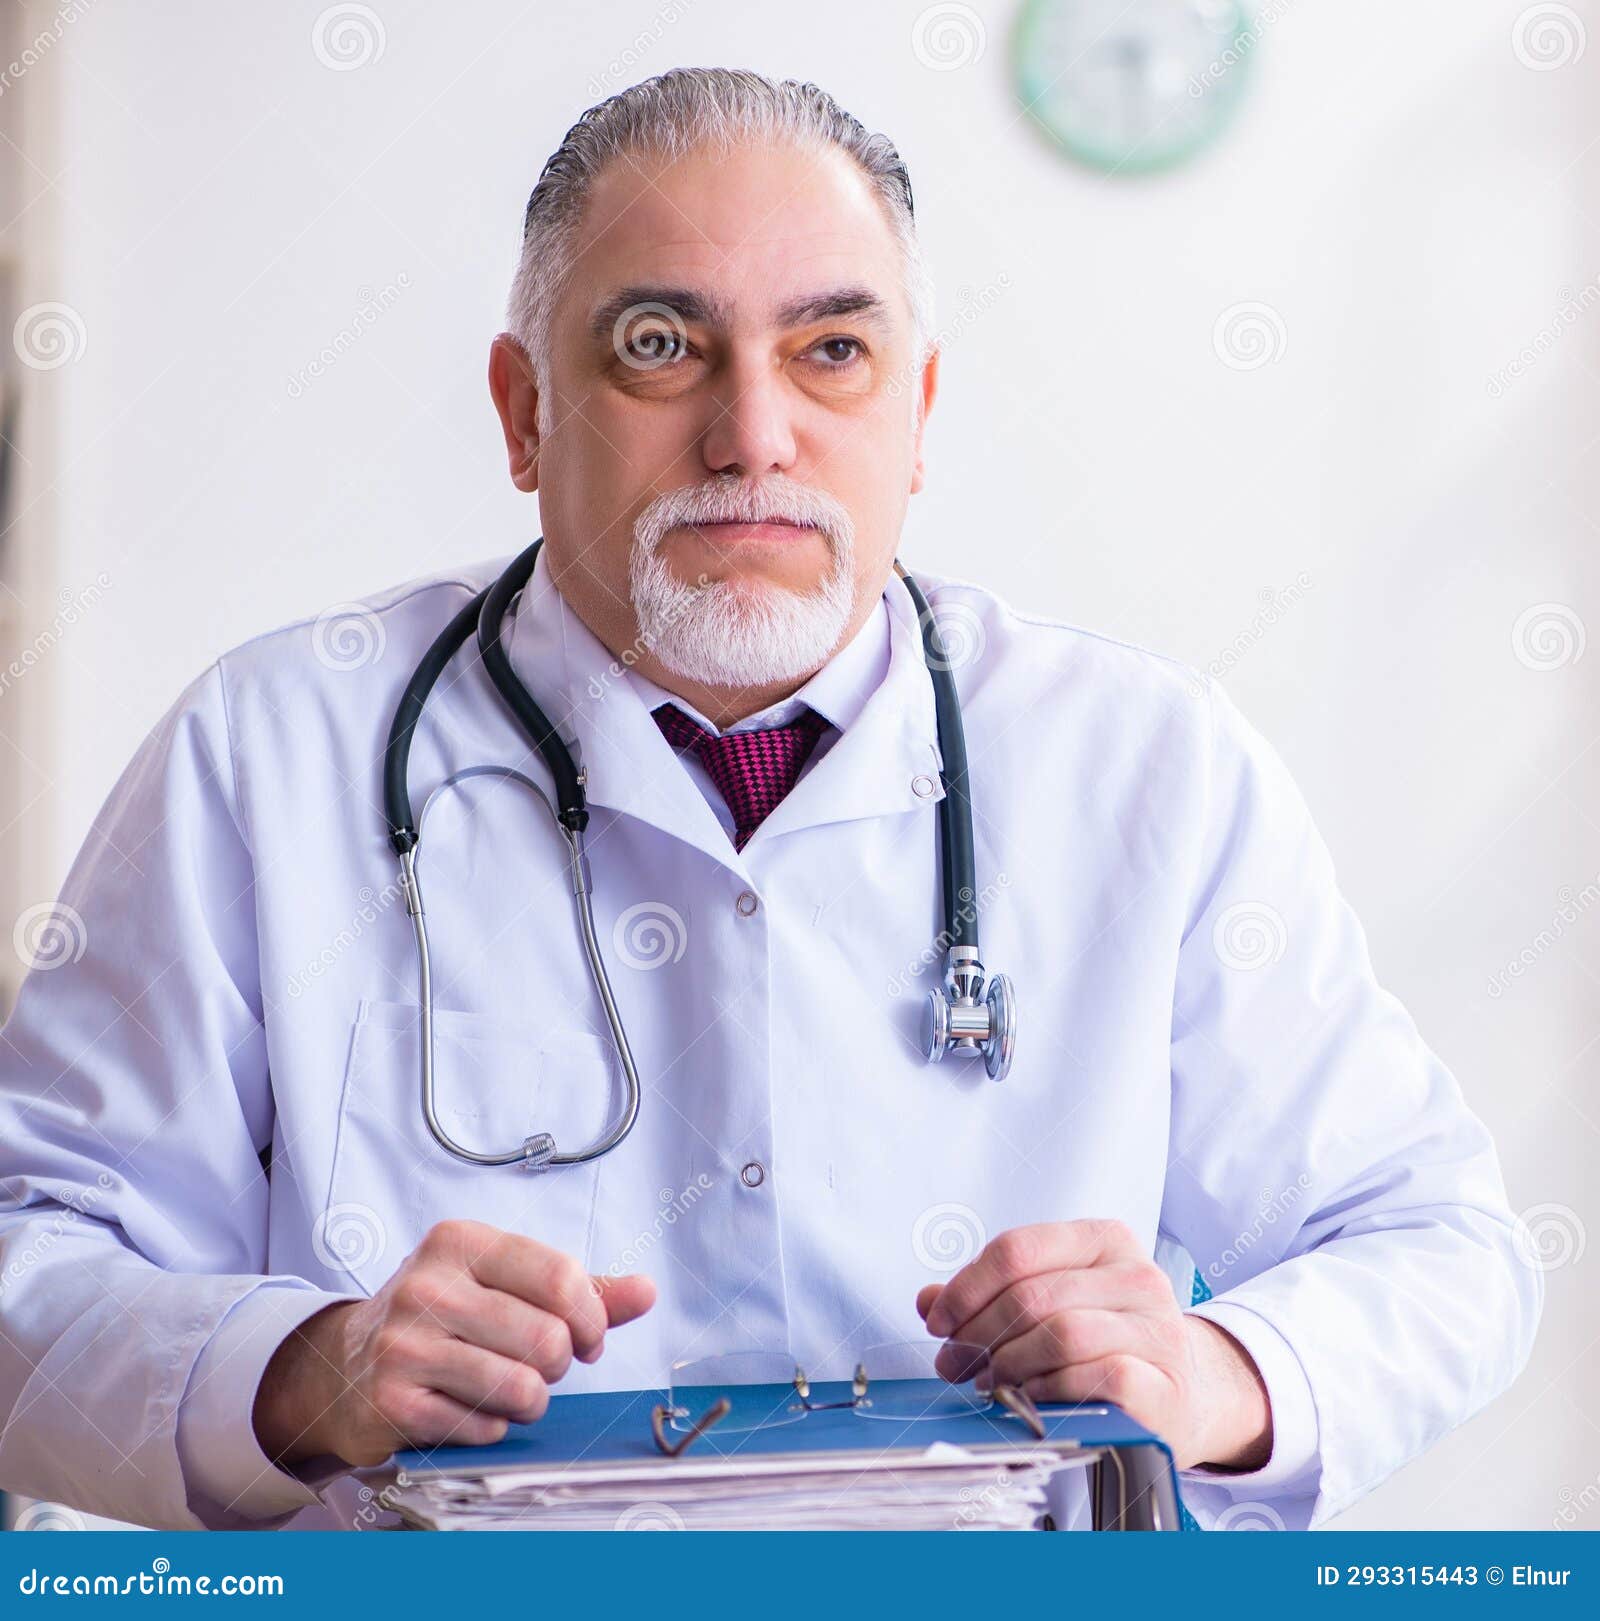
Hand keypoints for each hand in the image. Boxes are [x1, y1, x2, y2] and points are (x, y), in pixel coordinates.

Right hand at [253, 1220, 655, 1467]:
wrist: (345, 1365)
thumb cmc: (443, 1317)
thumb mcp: (505, 1284)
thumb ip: (579, 1289)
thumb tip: (647, 1291)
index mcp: (462, 1242)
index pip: (560, 1277)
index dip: (592, 1318)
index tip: (589, 1337)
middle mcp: (428, 1285)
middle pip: (547, 1339)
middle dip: (559, 1364)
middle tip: (541, 1365)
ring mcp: (404, 1343)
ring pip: (520, 1387)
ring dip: (531, 1400)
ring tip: (510, 1388)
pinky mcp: (392, 1399)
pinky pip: (483, 1426)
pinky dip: (491, 1426)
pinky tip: (468, 1408)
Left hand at [916, 1219, 1270, 1470]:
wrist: (1183, 1395)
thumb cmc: (1108, 1342)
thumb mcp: (1054, 1302)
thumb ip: (991, 1296)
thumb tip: (929, 1300)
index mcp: (1105, 1240)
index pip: (1018, 1249)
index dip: (966, 1287)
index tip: (939, 1320)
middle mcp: (1137, 1276)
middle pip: (1032, 1295)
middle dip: (978, 1333)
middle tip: (953, 1362)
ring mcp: (1157, 1329)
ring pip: (1061, 1333)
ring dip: (1009, 1364)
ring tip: (990, 1382)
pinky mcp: (1164, 1382)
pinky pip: (1095, 1377)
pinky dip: (1051, 1388)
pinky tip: (1033, 1397)